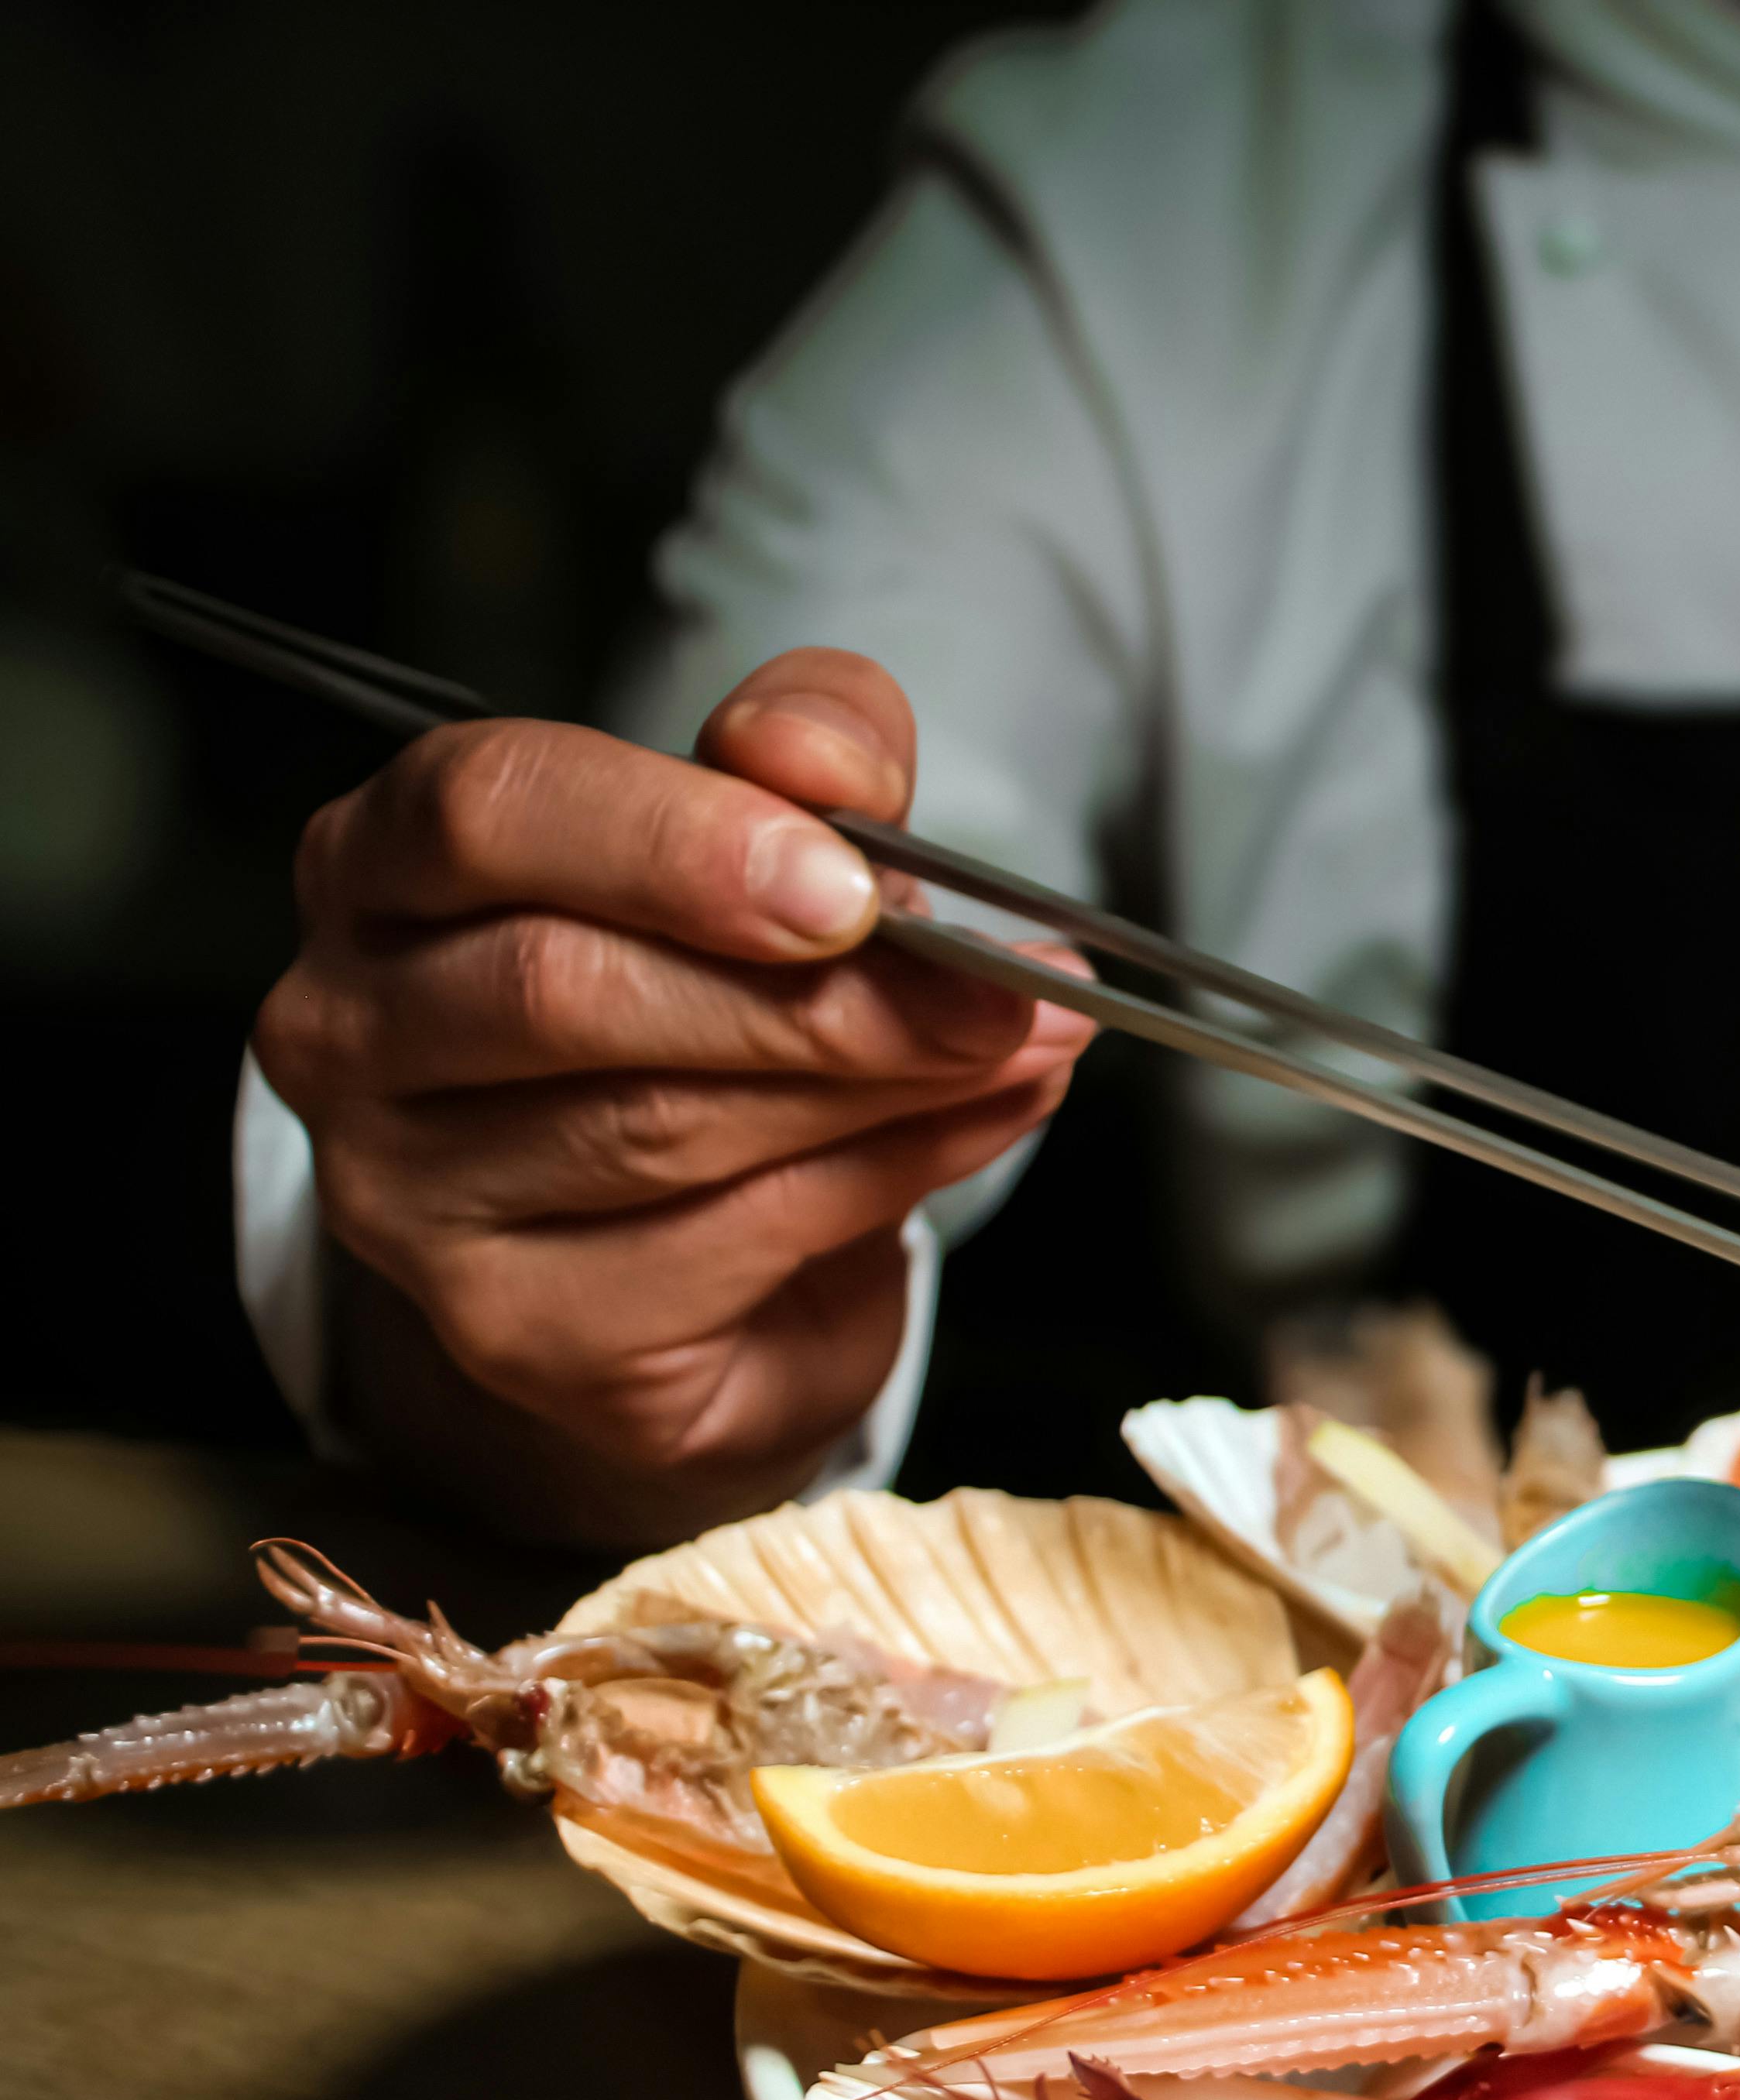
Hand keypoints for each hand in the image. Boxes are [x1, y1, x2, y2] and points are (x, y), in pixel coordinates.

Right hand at [255, 651, 1091, 1540]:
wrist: (680, 1264)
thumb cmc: (696, 1022)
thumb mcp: (763, 848)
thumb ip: (802, 764)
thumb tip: (834, 763)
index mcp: (384, 868)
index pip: (487, 810)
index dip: (679, 837)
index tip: (849, 879)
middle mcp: (354, 1029)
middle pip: (565, 985)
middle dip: (810, 992)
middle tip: (987, 991)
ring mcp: (410, 1196)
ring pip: (659, 1122)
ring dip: (876, 1083)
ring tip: (1014, 1045)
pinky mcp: (516, 1326)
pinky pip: (727, 1240)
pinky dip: (887, 1174)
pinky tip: (974, 1124)